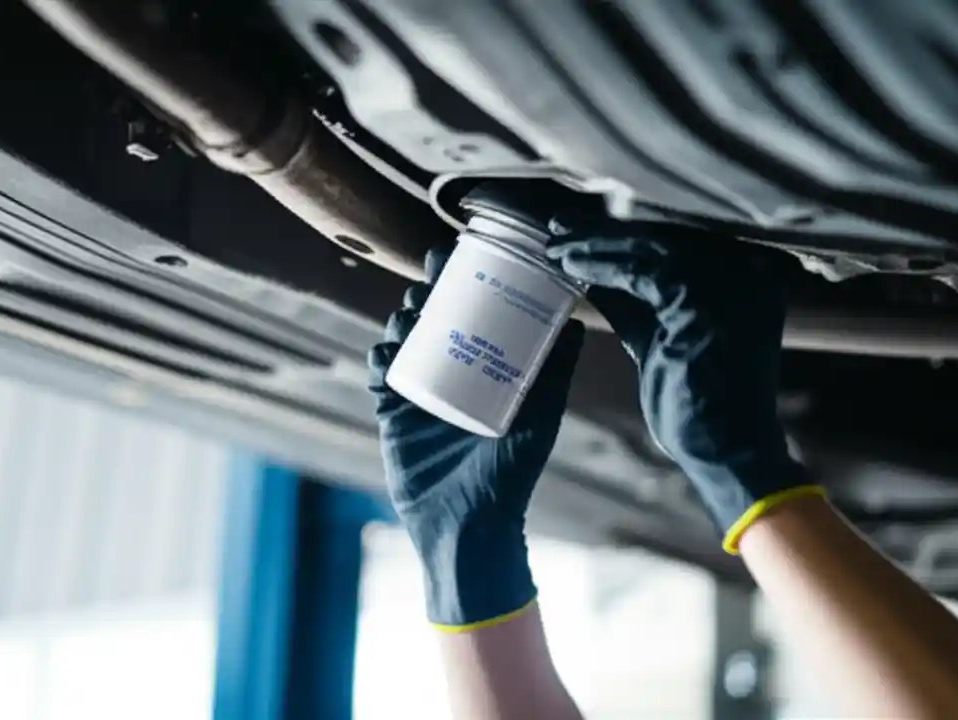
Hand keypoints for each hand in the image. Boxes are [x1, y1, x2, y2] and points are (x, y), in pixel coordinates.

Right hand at [367, 249, 585, 629]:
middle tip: (430, 277)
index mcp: (480, 369)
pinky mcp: (393, 415)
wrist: (472, 522)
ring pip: (402, 341)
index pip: (468, 314)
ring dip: (401, 320)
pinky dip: (380, 360)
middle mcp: (448, 374)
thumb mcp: (541, 417)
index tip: (458, 255)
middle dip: (425, 293)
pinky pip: (381, 378)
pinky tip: (387, 351)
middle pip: (430, 320)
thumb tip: (576, 321)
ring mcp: (418, 393)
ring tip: (412, 312)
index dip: (459, 283)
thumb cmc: (511, 472)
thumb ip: (556, 372)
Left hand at [546, 219, 818, 553]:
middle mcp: (747, 272)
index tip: (580, 231)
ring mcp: (730, 285)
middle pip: (662, 237)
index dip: (623, 234)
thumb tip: (597, 276)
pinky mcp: (702, 304)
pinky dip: (603, 266)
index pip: (674, 243)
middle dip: (604, 233)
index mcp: (747, 279)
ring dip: (596, 245)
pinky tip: (573, 265)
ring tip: (556, 246)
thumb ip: (638, 306)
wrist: (727, 451)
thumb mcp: (662, 340)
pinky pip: (641, 273)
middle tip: (558, 229)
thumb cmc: (699, 404)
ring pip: (648, 248)